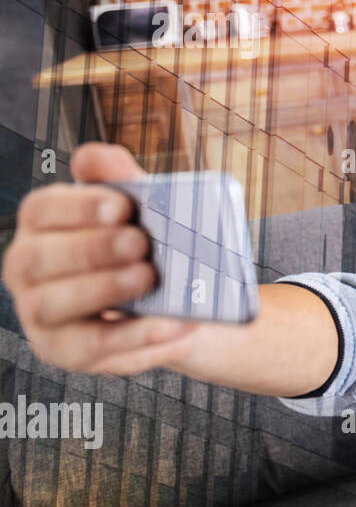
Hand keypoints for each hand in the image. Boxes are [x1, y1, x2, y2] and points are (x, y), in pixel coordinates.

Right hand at [1, 143, 199, 374]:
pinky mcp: (63, 350)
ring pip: (54, 303)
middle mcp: (27, 268)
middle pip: (39, 257)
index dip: (78, 206)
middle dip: (90, 249)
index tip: (123, 206)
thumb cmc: (148, 245)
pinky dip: (136, 337)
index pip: (41, 209)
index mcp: (42, 225)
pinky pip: (92, 347)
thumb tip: (97, 157)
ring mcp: (38, 313)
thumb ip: (120, 179)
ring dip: (103, 290)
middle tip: (140, 243)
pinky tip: (174, 326)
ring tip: (150, 278)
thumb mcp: (141, 209)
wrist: (176, 301)